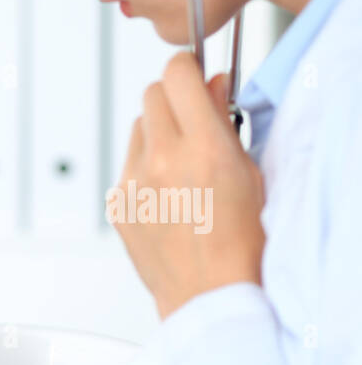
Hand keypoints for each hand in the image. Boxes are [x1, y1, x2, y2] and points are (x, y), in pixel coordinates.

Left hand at [111, 53, 265, 319]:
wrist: (209, 294)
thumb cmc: (240, 240)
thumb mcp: (248, 171)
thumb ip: (223, 120)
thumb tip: (210, 83)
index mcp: (202, 148)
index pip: (176, 74)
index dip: (186, 70)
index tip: (194, 77)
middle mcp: (160, 161)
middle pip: (150, 95)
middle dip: (172, 99)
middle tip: (191, 120)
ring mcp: (132, 184)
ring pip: (136, 130)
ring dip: (156, 134)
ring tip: (181, 167)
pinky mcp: (116, 204)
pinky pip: (126, 166)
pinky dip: (144, 170)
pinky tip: (167, 196)